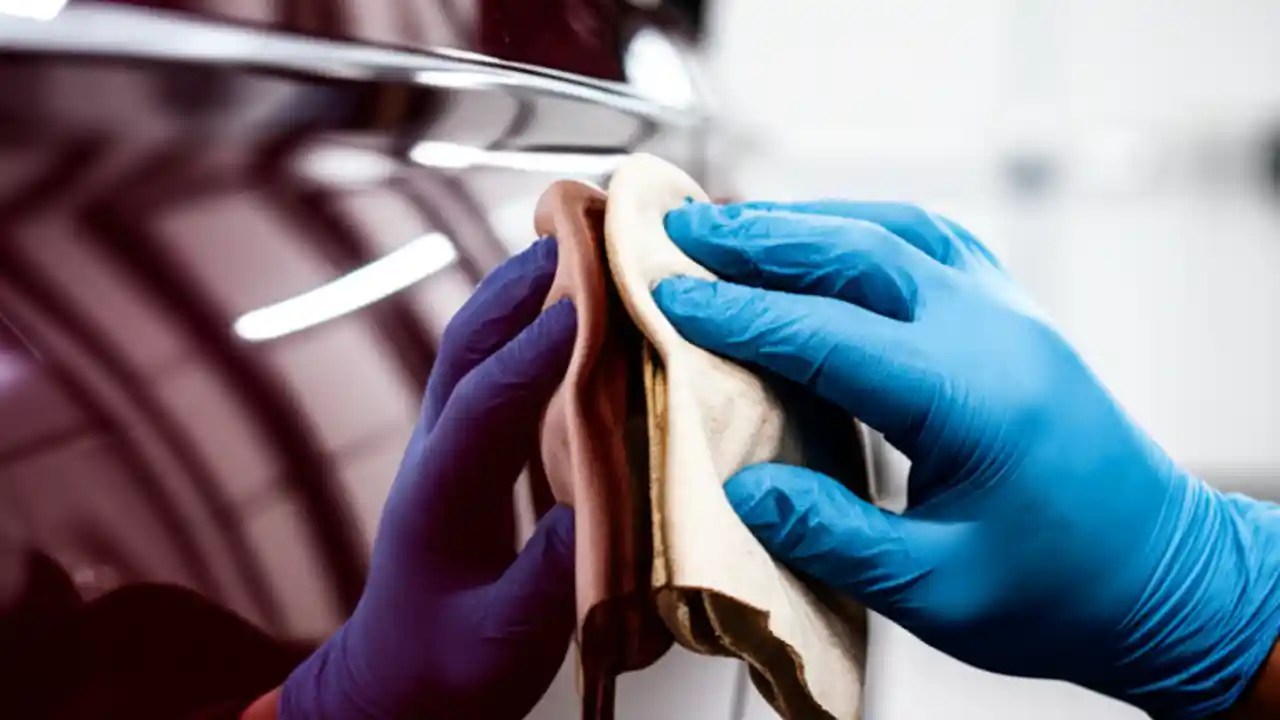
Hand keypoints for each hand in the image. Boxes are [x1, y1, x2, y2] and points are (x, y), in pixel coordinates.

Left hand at [281, 238, 576, 718]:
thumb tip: (607, 510)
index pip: (483, 408)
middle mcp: (436, 456)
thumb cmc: (443, 673)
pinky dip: (531, 326)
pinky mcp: (468, 454)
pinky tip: (574, 312)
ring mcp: (446, 448)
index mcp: (440, 501)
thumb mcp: (504, 645)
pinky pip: (495, 370)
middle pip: (467, 348)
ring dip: (522, 291)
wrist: (397, 685)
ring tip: (581, 247)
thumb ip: (551, 581)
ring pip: (475, 347)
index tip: (587, 312)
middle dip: (522, 286)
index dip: (534, 356)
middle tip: (582, 234)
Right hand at [652, 201, 1279, 718]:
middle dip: (760, 239)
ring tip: (737, 224)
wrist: (1166, 579)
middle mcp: (992, 333)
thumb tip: (745, 487)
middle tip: (683, 231)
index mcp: (968, 397)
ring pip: (896, 231)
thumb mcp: (936, 591)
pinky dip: (866, 226)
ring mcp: (1011, 314)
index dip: (737, 315)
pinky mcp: (1015, 318)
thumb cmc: (1061, 593)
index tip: (668, 297)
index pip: (826, 333)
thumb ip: (833, 536)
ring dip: (810, 220)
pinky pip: (933, 242)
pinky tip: (829, 236)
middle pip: (857, 253)